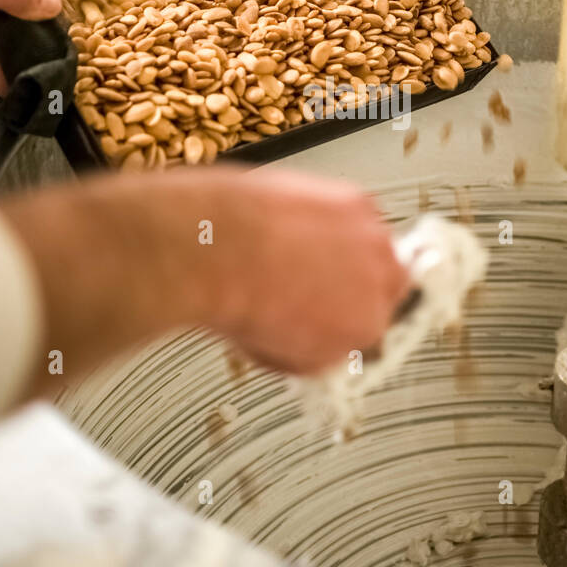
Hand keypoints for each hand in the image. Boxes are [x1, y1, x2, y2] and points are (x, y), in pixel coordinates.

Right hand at [0, 167, 411, 397]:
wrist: (180, 244)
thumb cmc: (199, 219)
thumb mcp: (252, 208)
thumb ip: (285, 236)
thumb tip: (280, 261)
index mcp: (348, 205)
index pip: (377, 252)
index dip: (352, 281)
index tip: (345, 297)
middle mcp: (372, 242)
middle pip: (386, 294)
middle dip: (345, 312)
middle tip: (294, 319)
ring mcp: (368, 286)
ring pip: (359, 332)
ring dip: (318, 339)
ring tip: (261, 321)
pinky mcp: (349, 329)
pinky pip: (329, 361)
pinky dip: (296, 360)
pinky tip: (255, 334)